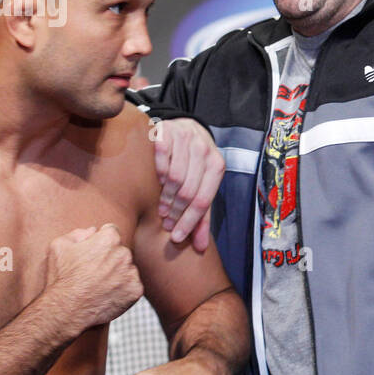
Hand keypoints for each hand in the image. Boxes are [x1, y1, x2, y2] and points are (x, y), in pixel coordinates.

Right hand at [45, 224, 143, 331]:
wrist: (67, 309)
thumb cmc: (62, 277)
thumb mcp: (59, 246)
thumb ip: (77, 233)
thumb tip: (93, 230)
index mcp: (109, 239)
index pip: (111, 233)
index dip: (100, 242)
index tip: (93, 253)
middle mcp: (124, 253)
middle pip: (120, 252)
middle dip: (110, 259)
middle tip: (93, 273)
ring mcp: (132, 273)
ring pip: (127, 269)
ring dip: (118, 275)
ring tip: (99, 286)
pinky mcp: (136, 290)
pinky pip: (132, 286)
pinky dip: (123, 290)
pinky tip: (107, 295)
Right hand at [154, 118, 223, 252]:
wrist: (185, 127)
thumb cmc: (194, 162)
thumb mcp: (203, 185)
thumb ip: (202, 215)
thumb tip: (200, 248)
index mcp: (217, 165)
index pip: (203, 201)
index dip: (189, 222)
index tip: (176, 237)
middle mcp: (204, 150)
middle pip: (188, 191)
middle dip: (176, 212)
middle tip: (166, 224)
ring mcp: (186, 138)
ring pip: (174, 177)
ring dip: (165, 197)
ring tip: (161, 209)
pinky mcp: (167, 130)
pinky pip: (160, 156)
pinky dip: (157, 172)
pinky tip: (156, 182)